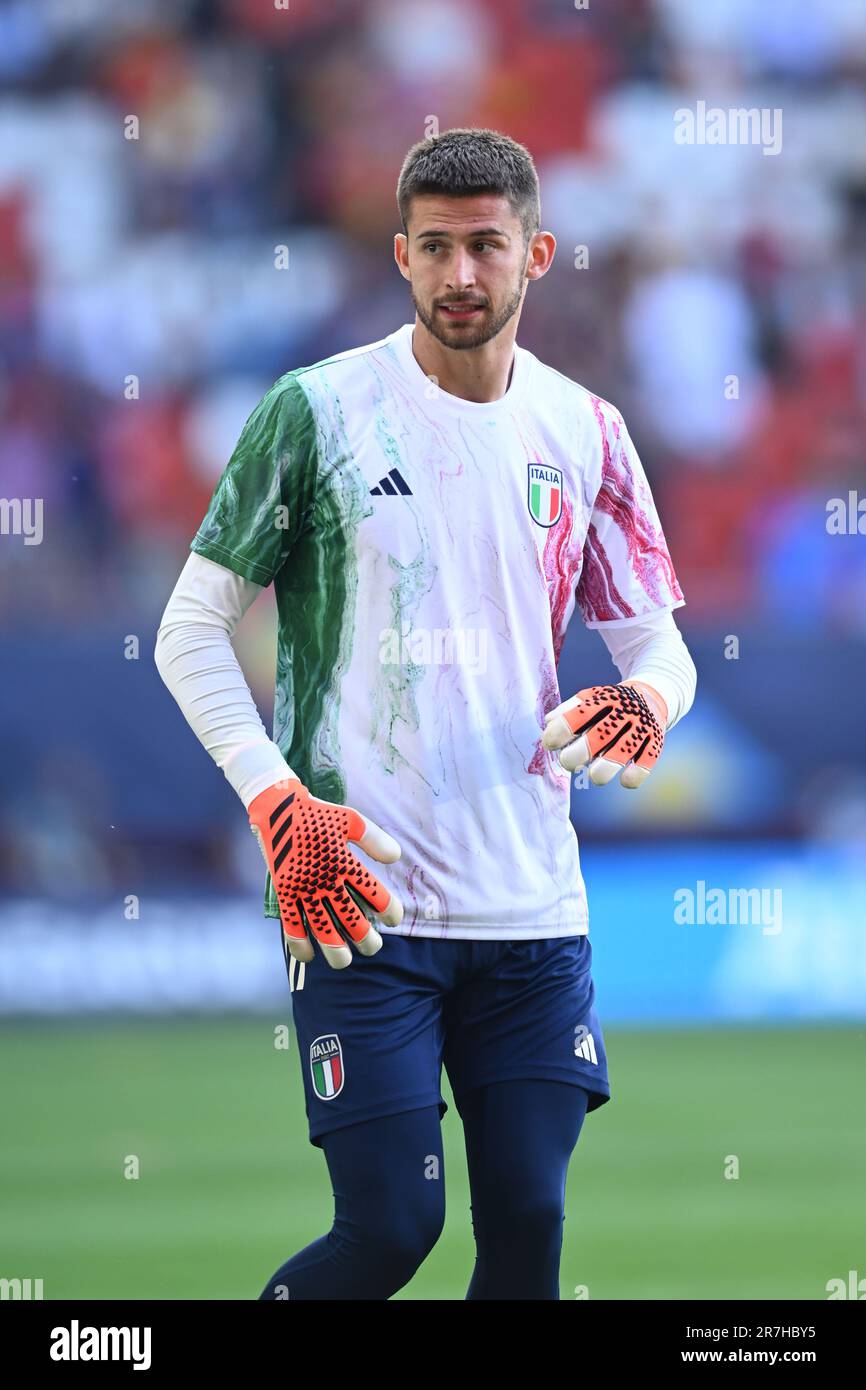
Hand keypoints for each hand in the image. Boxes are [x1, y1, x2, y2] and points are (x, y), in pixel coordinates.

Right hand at [248, 777, 402, 968]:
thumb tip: (396, 858)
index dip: (388, 909)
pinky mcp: (284, 892)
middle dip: (365, 937)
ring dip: (335, 948)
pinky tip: (309, 957)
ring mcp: (303, 888)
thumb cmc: (318, 813)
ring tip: (344, 962)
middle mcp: (325, 878)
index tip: (394, 919)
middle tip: (374, 947)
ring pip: (321, 927)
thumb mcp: (350, 819)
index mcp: (344, 861)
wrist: (277, 807)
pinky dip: (300, 942)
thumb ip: (374, 839)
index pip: (373, 892)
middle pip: (350, 916)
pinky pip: (291, 923)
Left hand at [541, 681, 667, 788]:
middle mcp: (624, 713)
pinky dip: (630, 778)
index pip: (576, 717)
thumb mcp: (589, 698)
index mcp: (604, 699)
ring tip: (593, 774)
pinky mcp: (655, 745)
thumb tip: (549, 723)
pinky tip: (623, 778)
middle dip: (574, 757)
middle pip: (595, 740)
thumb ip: (567, 710)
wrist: (651, 697)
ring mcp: (641, 729)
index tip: (549, 743)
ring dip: (600, 772)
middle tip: (568, 761)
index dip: (558, 734)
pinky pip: (643, 768)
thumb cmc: (609, 703)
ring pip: (618, 757)